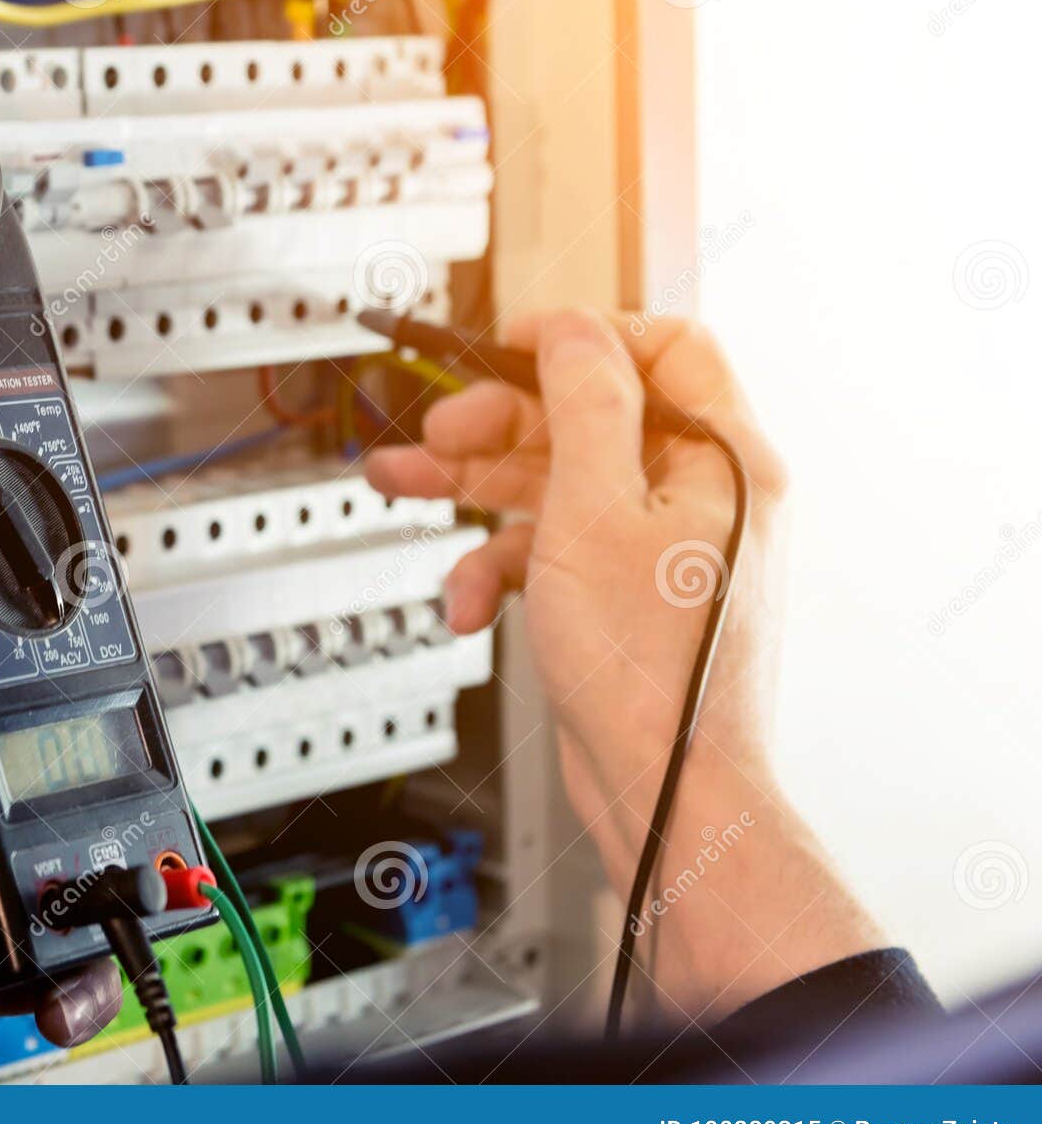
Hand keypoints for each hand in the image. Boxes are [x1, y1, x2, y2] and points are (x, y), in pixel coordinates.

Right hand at [366, 310, 884, 1023]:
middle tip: (434, 434)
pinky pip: (549, 550)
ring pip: (552, 482)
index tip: (512, 346)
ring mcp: (655, 547)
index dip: (583, 336)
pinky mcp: (618, 593)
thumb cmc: (653, 675)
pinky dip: (498, 568)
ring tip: (402, 484)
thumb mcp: (596, 510)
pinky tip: (467, 602)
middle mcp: (697, 495)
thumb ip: (584, 403)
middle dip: (496, 423)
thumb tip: (571, 328)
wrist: (664, 795)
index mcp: (722, 459)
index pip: (666, 349)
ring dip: (473, 490)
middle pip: (585, 417)